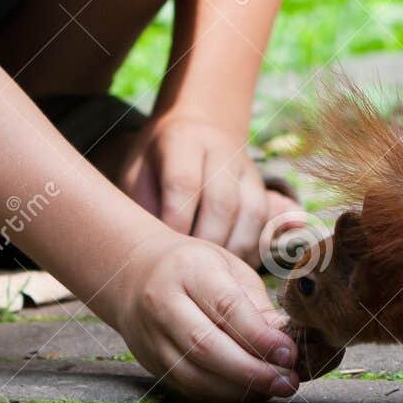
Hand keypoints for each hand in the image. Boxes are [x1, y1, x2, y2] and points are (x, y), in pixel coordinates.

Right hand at [96, 233, 300, 402]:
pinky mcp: (151, 362)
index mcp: (188, 269)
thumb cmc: (193, 267)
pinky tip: (247, 392)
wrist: (133, 273)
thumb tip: (286, 340)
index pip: (225, 306)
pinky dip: (221, 395)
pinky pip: (188, 387)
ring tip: (274, 389)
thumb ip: (255, 303)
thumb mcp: (227, 267)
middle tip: (288, 380)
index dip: (259, 335)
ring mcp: (152, 336)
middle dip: (252, 370)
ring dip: (239, 389)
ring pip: (195, 374)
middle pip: (206, 345)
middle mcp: (164, 303)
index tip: (290, 353)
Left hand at [117, 112, 304, 266]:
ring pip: (250, 213)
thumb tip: (156, 250)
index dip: (176, 222)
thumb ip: (143, 205)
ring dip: (231, 249)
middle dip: (205, 242)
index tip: (166, 251)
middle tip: (190, 269)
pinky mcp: (261, 185)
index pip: (184, 183)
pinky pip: (264, 222)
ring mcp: (246, 166)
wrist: (195, 131)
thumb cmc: (156, 162)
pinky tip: (229, 266)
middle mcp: (220, 149)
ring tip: (211, 271)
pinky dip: (249, 249)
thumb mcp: (138, 172)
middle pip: (222, 202)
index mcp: (183, 140)